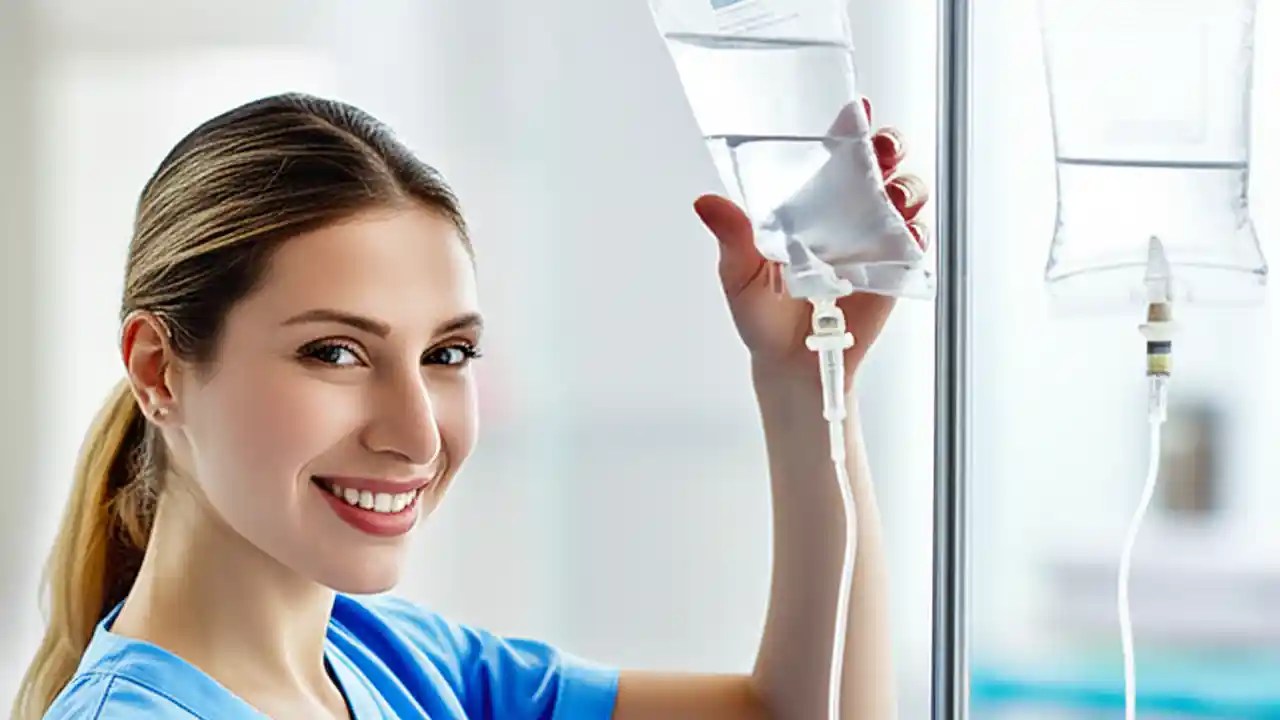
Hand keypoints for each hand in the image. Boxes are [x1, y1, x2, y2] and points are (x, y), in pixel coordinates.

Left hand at [694, 97, 929, 388]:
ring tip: (892, 196)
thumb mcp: (739, 275)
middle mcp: (845, 211)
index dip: (849, 128)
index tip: (856, 113)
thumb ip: (733, 238)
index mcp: (807, 202)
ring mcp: (873, 237)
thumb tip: (705, 203)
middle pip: (879, 163)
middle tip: (881, 150)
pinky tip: (905, 234)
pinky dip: (916, 231)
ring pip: (904, 194)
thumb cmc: (761, 315)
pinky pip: (916, 240)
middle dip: (887, 147)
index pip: (833, 153)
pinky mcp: (895, 267)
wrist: (791, 364)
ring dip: (905, 187)